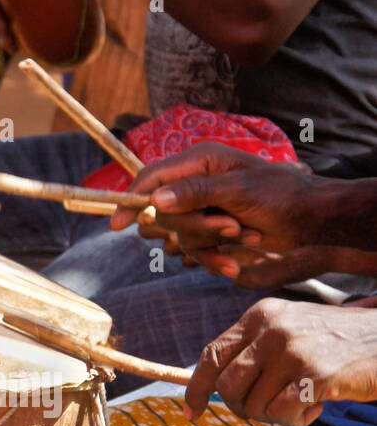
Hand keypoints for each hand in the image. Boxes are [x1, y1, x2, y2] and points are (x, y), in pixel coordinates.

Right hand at [112, 141, 318, 270]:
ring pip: (179, 235)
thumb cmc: (279, 195)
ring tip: (243, 237)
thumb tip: (155, 200)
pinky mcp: (210, 229)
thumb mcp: (237, 190)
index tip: (117, 224)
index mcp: (199, 160)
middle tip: (229, 228)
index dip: (132, 199)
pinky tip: (233, 264)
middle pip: (164, 213)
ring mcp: (202, 207)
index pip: (151, 178)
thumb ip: (194, 192)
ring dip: (210, 245)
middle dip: (195, 227)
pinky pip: (194, 249)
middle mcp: (194, 182)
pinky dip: (213, 258)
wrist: (307, 218)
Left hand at [185, 298, 376, 425]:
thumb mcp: (292, 329)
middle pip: (228, 387)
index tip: (191, 412)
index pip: (212, 354)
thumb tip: (219, 388)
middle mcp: (272, 328)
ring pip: (254, 406)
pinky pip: (281, 415)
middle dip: (243, 408)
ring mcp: (293, 351)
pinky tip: (316, 407)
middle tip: (270, 409)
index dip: (196, 388)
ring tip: (305, 401)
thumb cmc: (339, 341)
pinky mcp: (315, 376)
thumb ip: (257, 351)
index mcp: (261, 314)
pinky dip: (296, 421)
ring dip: (276, 416)